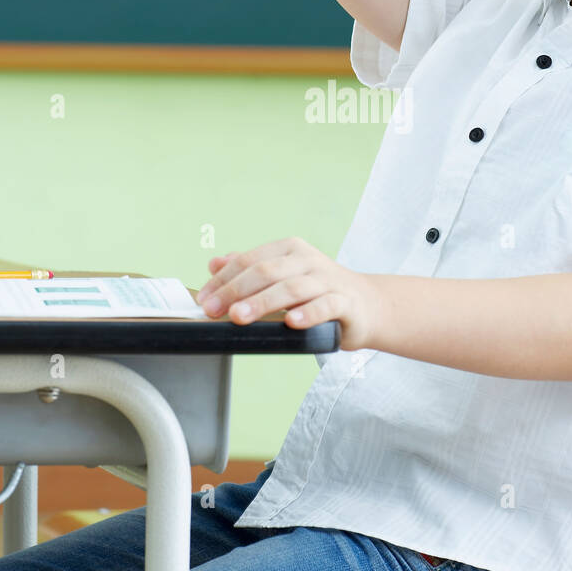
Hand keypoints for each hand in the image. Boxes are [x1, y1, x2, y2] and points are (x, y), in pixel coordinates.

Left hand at [195, 235, 379, 351]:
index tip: (204, 300)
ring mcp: (327, 279)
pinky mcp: (345, 302)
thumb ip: (250, 269)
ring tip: (239, 317)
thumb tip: (214, 263)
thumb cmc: (319, 291)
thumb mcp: (282, 276)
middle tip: (213, 310)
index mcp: (289, 250)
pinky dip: (307, 313)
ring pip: (291, 288)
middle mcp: (307, 260)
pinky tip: (291, 321)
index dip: (223, 280)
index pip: (249, 260)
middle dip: (235, 291)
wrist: (367, 305)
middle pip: (266, 272)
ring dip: (262, 302)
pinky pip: (325, 305)